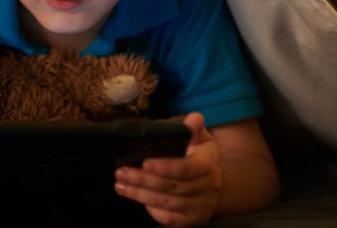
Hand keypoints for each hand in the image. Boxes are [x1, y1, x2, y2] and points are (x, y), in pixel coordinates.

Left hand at [114, 112, 222, 226]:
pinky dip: (150, 209)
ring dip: (139, 194)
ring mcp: (198, 207)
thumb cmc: (202, 158)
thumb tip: (193, 118)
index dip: (166, 167)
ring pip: (166, 203)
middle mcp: (206, 189)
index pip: (187, 168)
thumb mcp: (201, 140)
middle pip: (171, 187)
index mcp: (208, 166)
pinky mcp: (189, 221)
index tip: (145, 162)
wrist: (216, 186)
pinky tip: (136, 197)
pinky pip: (167, 218)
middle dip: (143, 180)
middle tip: (121, 172)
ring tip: (121, 184)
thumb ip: (194, 129)